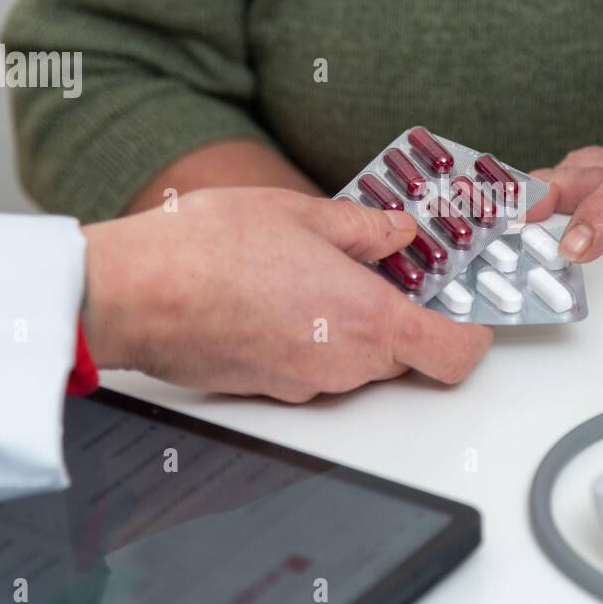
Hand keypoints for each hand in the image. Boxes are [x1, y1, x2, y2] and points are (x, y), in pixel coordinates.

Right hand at [81, 188, 491, 400]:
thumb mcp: (303, 213)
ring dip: (354, 326)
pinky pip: (315, 368)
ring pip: (359, 362)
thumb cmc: (206, 250)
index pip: (455, 354)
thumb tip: (397, 233)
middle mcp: (342, 363)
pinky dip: (314, 339)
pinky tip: (282, 297)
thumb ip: (365, 229)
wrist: (130, 292)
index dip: (472, 333)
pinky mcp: (269, 390)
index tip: (466, 308)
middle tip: (380, 270)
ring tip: (316, 274)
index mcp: (366, 319)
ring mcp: (303, 383)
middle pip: (407, 356)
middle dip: (404, 317)